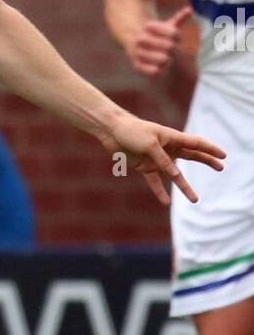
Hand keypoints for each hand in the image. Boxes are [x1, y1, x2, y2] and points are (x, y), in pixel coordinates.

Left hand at [100, 111, 224, 205]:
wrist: (112, 132)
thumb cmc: (132, 132)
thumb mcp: (150, 144)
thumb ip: (163, 160)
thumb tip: (176, 174)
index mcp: (172, 137)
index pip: (196, 143)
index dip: (210, 149)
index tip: (223, 155)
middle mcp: (167, 148)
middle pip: (192, 156)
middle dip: (206, 162)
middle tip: (220, 168)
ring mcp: (157, 158)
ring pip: (175, 175)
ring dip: (185, 186)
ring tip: (196, 199)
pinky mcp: (145, 167)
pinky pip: (155, 182)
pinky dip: (160, 191)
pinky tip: (166, 202)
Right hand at [126, 5, 191, 75]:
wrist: (135, 45)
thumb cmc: (157, 35)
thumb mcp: (167, 25)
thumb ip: (179, 18)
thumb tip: (190, 9)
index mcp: (148, 26)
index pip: (173, 33)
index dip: (178, 37)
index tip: (177, 38)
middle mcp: (140, 38)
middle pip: (170, 46)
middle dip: (174, 49)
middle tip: (172, 50)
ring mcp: (137, 52)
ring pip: (164, 59)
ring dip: (169, 60)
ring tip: (167, 59)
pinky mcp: (137, 66)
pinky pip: (155, 71)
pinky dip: (161, 70)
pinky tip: (161, 67)